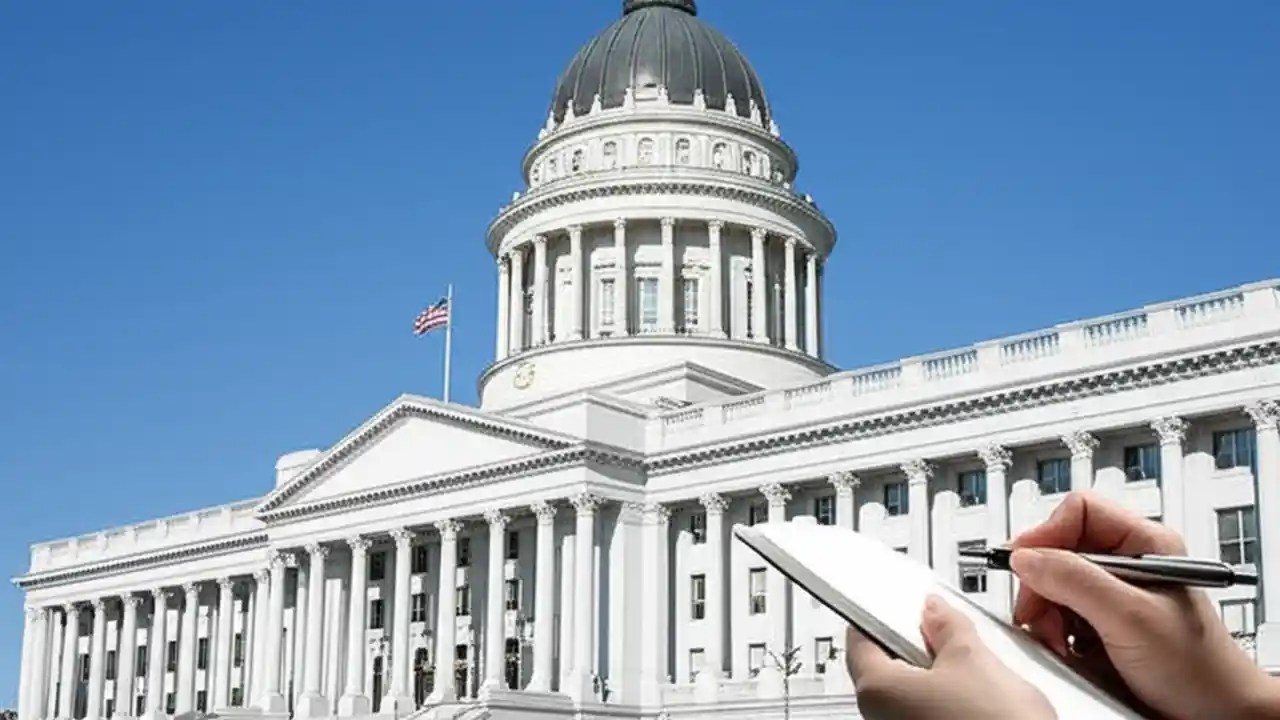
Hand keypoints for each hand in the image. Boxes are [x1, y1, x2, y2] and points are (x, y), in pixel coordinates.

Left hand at [845, 594, 1054, 719]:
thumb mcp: (972, 659)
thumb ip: (947, 627)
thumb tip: (935, 611)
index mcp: (875, 688)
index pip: (860, 635)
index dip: (884, 612)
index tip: (906, 603)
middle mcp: (879, 717)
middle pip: (887, 665)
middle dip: (918, 644)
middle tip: (946, 631)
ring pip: (912, 691)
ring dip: (938, 675)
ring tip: (972, 668)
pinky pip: (929, 712)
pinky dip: (948, 700)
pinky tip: (978, 697)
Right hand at [1011, 491, 1279, 719]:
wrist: (1214, 714)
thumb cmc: (1196, 668)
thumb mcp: (1129, 618)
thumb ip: (1075, 580)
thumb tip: (1026, 557)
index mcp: (1144, 543)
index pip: (1079, 511)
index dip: (1046, 534)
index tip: (1023, 563)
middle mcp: (1128, 561)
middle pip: (1059, 548)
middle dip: (1043, 584)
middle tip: (1039, 614)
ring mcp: (1114, 592)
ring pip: (1055, 582)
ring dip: (1047, 611)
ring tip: (1060, 639)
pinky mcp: (1104, 620)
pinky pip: (1061, 610)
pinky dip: (1055, 629)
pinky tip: (1068, 647)